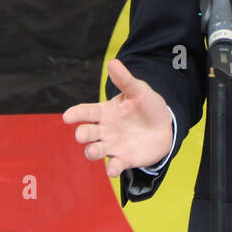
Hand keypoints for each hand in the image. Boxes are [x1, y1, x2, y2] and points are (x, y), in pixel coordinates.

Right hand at [62, 58, 173, 177]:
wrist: (164, 126)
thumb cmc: (147, 105)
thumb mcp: (139, 91)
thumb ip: (125, 80)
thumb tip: (112, 62)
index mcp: (105, 112)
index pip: (85, 112)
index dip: (75, 114)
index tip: (67, 116)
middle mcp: (104, 130)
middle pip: (86, 133)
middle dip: (82, 134)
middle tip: (82, 134)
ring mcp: (113, 145)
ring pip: (95, 151)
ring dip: (92, 152)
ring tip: (94, 151)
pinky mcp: (124, 159)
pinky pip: (114, 165)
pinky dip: (112, 169)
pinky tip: (113, 169)